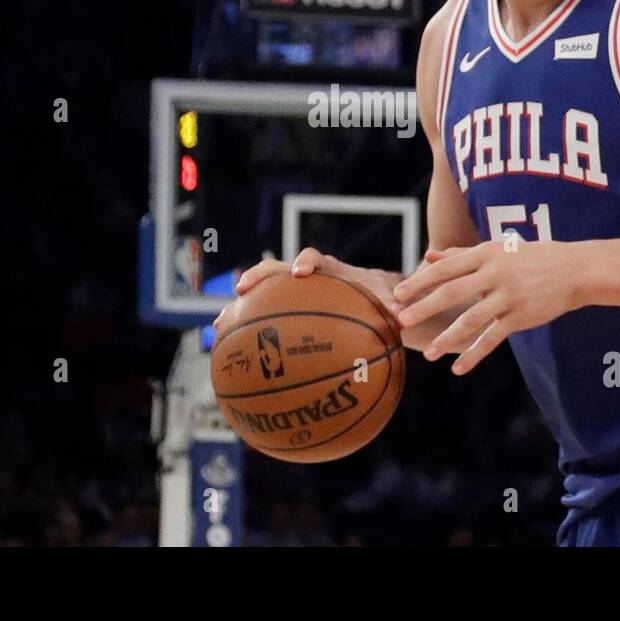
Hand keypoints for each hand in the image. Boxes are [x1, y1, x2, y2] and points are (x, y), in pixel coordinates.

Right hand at [212, 247, 400, 334]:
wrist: (374, 297)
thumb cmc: (382, 297)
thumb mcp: (388, 301)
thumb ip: (392, 306)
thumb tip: (401, 319)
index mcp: (332, 270)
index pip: (316, 259)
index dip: (306, 262)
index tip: (301, 273)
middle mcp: (308, 279)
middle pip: (276, 270)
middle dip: (258, 277)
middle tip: (242, 289)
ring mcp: (295, 295)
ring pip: (263, 296)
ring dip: (240, 309)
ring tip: (218, 327)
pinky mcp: (289, 313)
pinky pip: (265, 322)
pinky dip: (248, 336)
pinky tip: (233, 361)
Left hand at [391, 240, 585, 374]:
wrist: (574, 270)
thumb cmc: (530, 257)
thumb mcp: (496, 249)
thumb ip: (461, 254)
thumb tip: (428, 257)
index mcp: (485, 254)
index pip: (446, 268)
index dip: (420, 281)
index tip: (398, 293)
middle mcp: (495, 273)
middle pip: (453, 291)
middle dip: (424, 306)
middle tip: (401, 320)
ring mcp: (509, 296)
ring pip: (472, 319)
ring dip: (447, 338)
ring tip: (428, 354)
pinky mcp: (521, 317)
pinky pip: (493, 338)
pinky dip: (475, 355)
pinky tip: (457, 369)